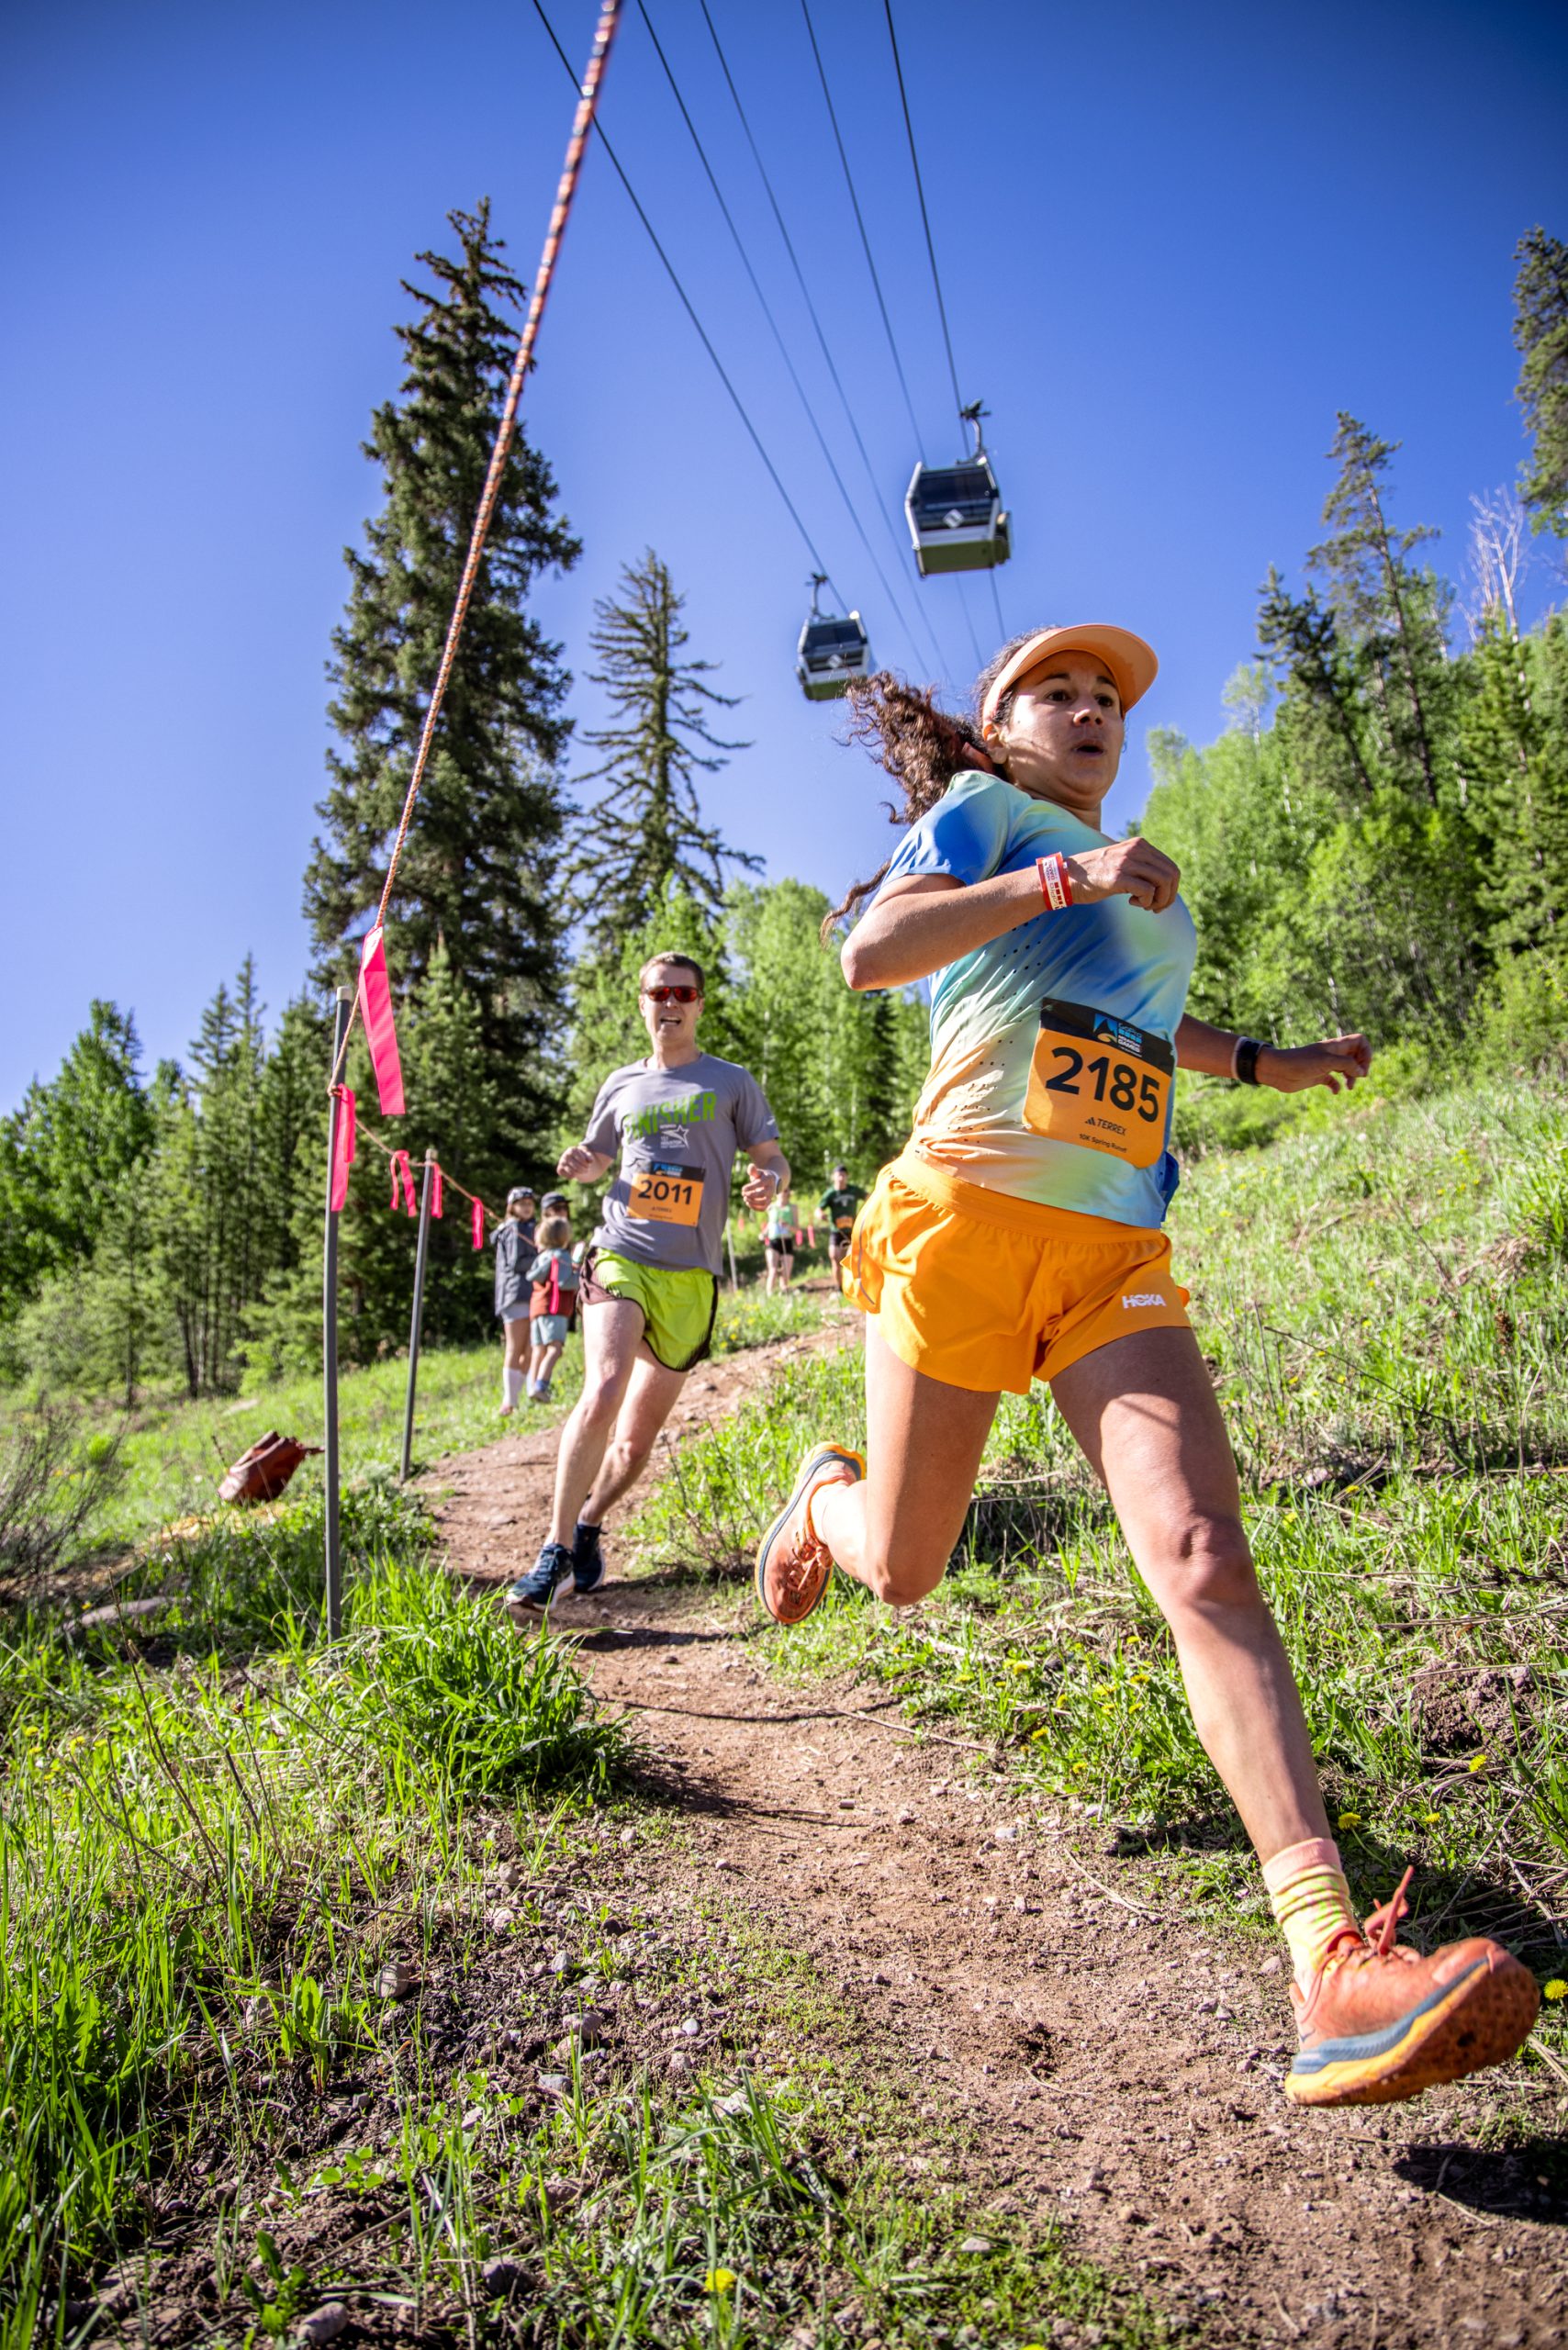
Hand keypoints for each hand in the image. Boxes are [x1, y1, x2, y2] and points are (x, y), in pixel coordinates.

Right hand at [556, 1144, 598, 1179]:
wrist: (573, 1159)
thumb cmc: (582, 1157)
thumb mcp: (587, 1155)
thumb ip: (590, 1157)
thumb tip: (590, 1161)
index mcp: (571, 1150)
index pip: (580, 1159)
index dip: (585, 1163)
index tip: (588, 1164)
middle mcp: (565, 1155)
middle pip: (576, 1166)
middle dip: (583, 1169)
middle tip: (587, 1170)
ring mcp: (561, 1162)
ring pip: (572, 1172)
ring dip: (579, 1173)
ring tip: (583, 1171)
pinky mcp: (559, 1169)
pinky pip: (567, 1175)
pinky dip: (573, 1176)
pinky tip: (575, 1173)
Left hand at [741, 1162, 779, 1209]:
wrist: (770, 1182)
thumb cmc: (761, 1177)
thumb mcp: (758, 1172)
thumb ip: (753, 1170)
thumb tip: (751, 1167)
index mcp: (768, 1179)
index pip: (760, 1184)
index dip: (750, 1187)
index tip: (743, 1188)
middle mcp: (771, 1189)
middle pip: (762, 1194)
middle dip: (751, 1195)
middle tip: (743, 1194)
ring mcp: (770, 1196)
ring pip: (763, 1202)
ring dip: (752, 1202)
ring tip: (745, 1198)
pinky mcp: (768, 1203)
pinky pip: (763, 1208)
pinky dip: (755, 1208)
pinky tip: (748, 1203)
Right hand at [1062, 836, 1180, 912]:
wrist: (1067, 876)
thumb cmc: (1096, 874)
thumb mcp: (1122, 861)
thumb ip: (1142, 865)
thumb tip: (1166, 883)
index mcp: (1140, 844)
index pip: (1171, 867)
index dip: (1171, 888)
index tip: (1159, 900)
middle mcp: (1136, 850)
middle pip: (1172, 875)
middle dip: (1168, 896)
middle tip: (1156, 907)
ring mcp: (1127, 862)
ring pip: (1163, 882)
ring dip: (1159, 900)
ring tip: (1145, 906)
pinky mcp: (1118, 877)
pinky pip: (1147, 891)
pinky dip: (1145, 902)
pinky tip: (1131, 902)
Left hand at [1259, 1034, 1371, 1094]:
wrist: (1277, 1070)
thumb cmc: (1300, 1062)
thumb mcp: (1326, 1061)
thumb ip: (1347, 1064)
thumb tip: (1361, 1072)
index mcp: (1336, 1046)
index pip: (1359, 1041)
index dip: (1366, 1052)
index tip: (1362, 1065)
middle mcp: (1333, 1054)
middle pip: (1356, 1056)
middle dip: (1362, 1066)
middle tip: (1359, 1076)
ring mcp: (1326, 1065)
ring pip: (1347, 1069)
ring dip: (1352, 1078)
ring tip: (1349, 1086)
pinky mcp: (1318, 1076)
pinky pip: (1333, 1081)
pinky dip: (1337, 1087)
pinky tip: (1334, 1092)